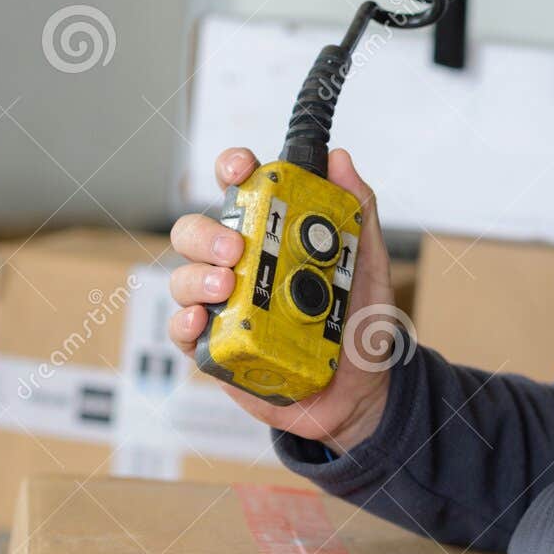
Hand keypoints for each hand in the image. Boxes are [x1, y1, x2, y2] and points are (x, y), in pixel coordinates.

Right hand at [167, 146, 396, 453]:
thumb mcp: (370, 265)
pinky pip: (183, 332)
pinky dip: (184, 322)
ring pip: (183, 279)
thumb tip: (341, 160)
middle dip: (206, 233)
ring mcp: (224, 307)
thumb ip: (357, 212)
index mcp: (271, 236)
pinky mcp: (216, 348)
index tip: (242, 169)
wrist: (361, 393)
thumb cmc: (359, 325)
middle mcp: (240, 265)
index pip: (240, 190)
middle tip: (235, 248)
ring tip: (226, 288)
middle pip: (195, 232)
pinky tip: (202, 319)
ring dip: (197, 278)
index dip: (232, 170)